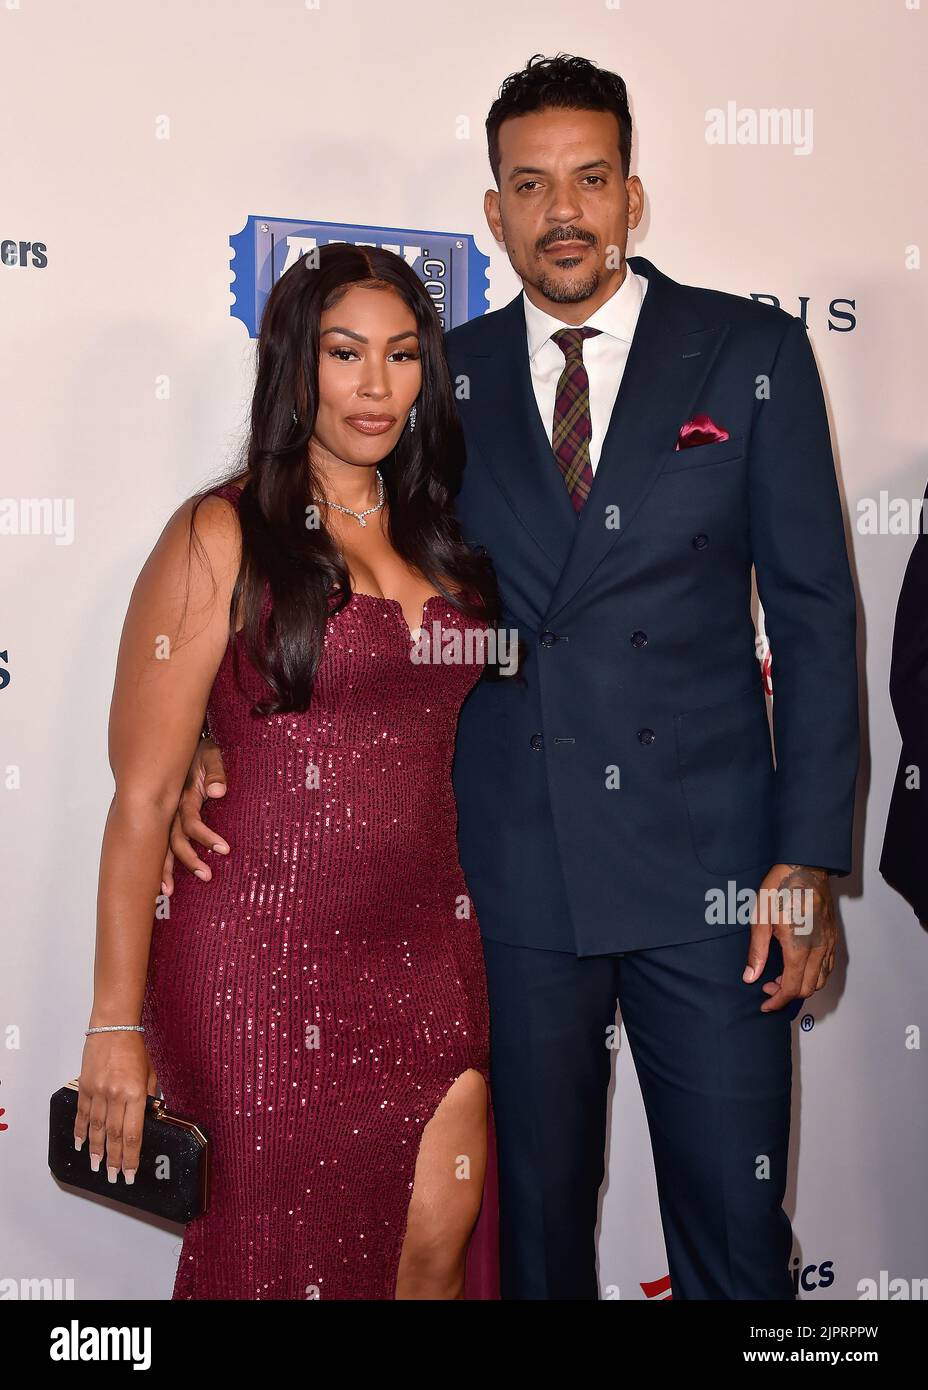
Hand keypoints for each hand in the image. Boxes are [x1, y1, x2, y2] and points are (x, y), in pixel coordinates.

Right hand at [74, 1030, 156, 1183]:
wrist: (113, 1027)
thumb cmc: (135, 1048)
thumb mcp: (151, 1073)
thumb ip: (150, 1098)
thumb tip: (149, 1119)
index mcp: (136, 1093)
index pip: (133, 1133)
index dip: (131, 1156)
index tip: (131, 1172)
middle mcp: (116, 1095)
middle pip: (114, 1136)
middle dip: (114, 1160)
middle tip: (114, 1178)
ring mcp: (98, 1092)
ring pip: (96, 1129)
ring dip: (96, 1151)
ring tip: (96, 1167)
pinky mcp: (85, 1087)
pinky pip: (82, 1114)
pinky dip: (81, 1131)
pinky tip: (80, 1144)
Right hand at [161, 737, 228, 892]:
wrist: (180, 745)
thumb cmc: (200, 750)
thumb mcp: (211, 755)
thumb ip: (216, 773)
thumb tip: (218, 792)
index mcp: (182, 795)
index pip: (192, 821)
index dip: (206, 836)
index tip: (225, 850)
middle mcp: (170, 808)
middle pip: (174, 839)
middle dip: (187, 860)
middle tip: (206, 876)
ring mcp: (165, 815)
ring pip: (161, 845)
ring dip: (165, 868)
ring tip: (169, 892)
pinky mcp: (164, 818)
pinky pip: (158, 843)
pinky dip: (157, 861)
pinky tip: (156, 881)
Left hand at [743, 863, 836, 1012]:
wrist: (805, 867)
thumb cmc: (780, 888)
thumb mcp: (760, 919)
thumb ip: (757, 951)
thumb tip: (750, 977)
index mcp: (799, 949)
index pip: (791, 988)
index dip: (777, 1001)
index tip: (765, 1004)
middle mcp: (819, 950)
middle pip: (808, 989)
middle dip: (787, 995)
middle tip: (767, 987)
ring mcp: (829, 944)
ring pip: (821, 980)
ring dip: (802, 986)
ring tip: (781, 977)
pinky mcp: (833, 937)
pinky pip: (828, 966)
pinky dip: (814, 975)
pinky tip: (798, 967)